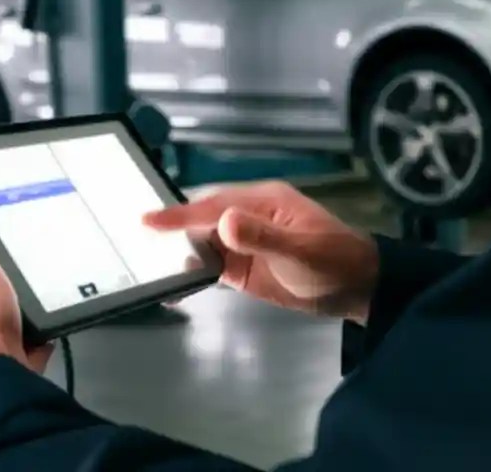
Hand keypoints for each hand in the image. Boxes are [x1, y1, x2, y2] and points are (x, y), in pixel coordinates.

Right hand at [143, 181, 378, 323]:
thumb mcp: (301, 250)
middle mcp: (247, 217)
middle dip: (170, 229)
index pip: (213, 206)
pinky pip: (209, 268)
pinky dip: (190, 275)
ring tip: (143, 265)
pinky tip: (172, 286)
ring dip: (176, 254)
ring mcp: (243, 243)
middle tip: (131, 238)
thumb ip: (262, 237)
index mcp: (263, 201)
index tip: (148, 220)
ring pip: (201, 244)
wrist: (359, 289)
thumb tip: (224, 221)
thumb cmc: (336, 262)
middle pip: (200, 221)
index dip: (180, 214)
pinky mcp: (242, 269)